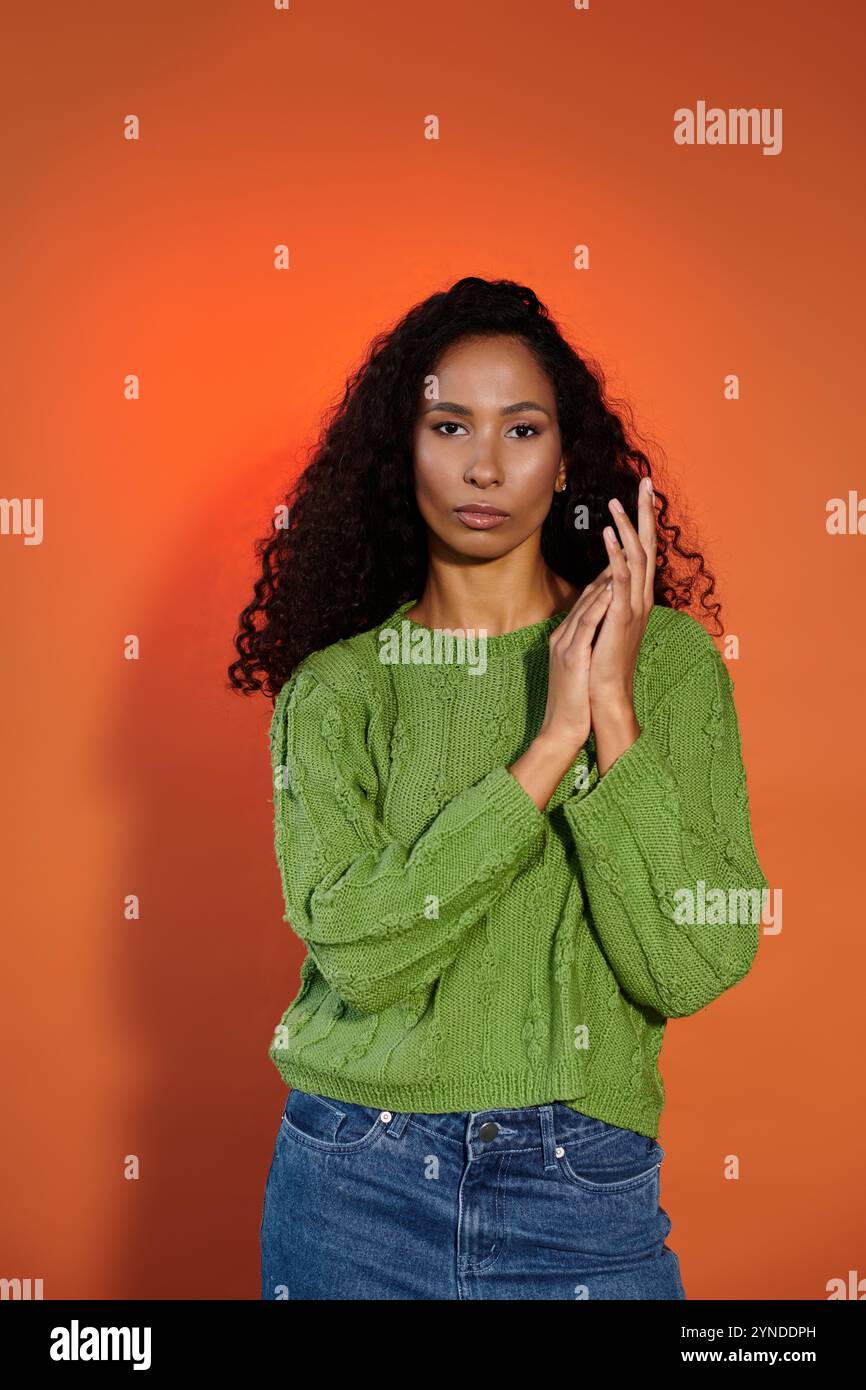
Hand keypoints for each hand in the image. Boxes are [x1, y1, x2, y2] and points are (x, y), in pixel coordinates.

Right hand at [538, 559, 614, 752]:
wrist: (562, 728)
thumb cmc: (575, 701)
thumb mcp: (580, 667)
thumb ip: (586, 646)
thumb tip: (601, 632)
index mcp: (566, 637)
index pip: (587, 600)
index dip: (605, 575)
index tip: (624, 556)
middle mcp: (563, 635)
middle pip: (586, 594)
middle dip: (606, 566)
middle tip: (624, 540)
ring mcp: (565, 644)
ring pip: (586, 604)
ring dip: (604, 577)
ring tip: (620, 554)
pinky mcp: (571, 657)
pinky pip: (586, 625)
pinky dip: (599, 604)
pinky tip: (612, 589)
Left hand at [589, 476, 657, 720]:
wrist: (605, 696)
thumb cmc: (602, 664)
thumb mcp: (605, 624)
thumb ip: (608, 600)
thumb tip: (605, 580)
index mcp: (637, 599)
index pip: (643, 551)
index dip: (644, 522)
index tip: (643, 494)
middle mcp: (641, 599)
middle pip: (647, 546)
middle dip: (646, 513)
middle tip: (645, 481)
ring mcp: (633, 607)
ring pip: (636, 557)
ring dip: (628, 526)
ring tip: (617, 501)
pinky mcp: (621, 617)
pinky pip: (621, 579)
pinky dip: (616, 553)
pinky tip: (609, 533)